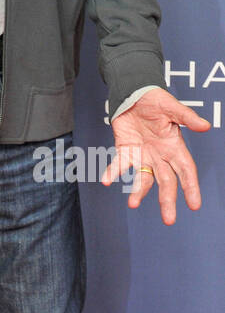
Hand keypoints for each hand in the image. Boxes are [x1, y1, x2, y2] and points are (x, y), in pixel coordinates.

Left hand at [100, 89, 208, 223]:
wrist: (132, 93)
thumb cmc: (155, 99)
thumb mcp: (171, 107)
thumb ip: (187, 117)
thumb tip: (205, 126)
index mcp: (174, 146)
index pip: (185, 170)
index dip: (191, 187)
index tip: (194, 205)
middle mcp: (159, 155)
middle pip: (166, 181)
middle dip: (168, 200)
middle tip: (169, 220)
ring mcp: (142, 154)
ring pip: (143, 179)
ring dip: (138, 192)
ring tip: (133, 204)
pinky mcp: (125, 150)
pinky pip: (118, 165)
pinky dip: (112, 173)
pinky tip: (106, 181)